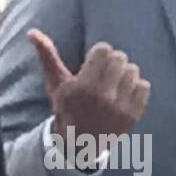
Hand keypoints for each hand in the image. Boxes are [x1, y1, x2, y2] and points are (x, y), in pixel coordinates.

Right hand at [28, 30, 149, 144]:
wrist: (80, 143)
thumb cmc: (67, 107)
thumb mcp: (55, 83)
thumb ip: (47, 55)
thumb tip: (32, 32)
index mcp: (83, 86)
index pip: (104, 49)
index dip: (98, 54)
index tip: (92, 64)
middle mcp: (102, 97)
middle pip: (120, 57)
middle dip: (112, 61)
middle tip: (104, 73)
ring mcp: (119, 107)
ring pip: (133, 70)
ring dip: (124, 73)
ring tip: (114, 83)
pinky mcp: (133, 115)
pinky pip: (144, 86)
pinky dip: (136, 87)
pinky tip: (123, 94)